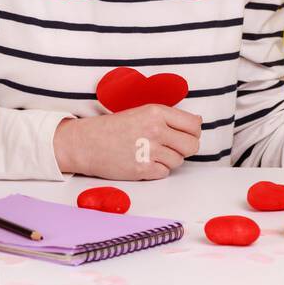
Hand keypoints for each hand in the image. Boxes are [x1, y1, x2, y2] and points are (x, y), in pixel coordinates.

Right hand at [53, 105, 202, 179]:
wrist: (86, 143)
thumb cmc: (114, 128)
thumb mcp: (142, 113)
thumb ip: (168, 118)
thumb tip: (197, 123)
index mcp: (156, 112)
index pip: (194, 124)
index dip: (193, 132)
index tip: (186, 134)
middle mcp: (155, 130)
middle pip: (192, 145)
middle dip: (186, 148)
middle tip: (173, 147)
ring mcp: (149, 150)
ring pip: (179, 160)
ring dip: (169, 159)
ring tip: (150, 153)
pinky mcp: (143, 169)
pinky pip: (165, 172)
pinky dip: (157, 170)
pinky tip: (143, 162)